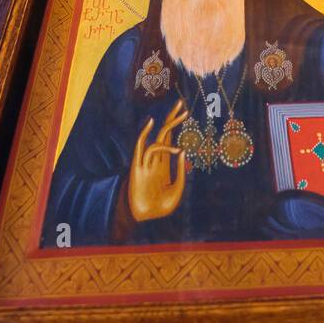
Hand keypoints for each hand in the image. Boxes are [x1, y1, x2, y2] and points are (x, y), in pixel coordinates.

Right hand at [127, 100, 187, 223]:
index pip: (170, 140)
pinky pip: (142, 148)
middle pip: (164, 133)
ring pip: (157, 138)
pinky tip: (152, 125)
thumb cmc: (159, 207)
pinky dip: (146, 135)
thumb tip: (183, 151)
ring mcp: (147, 162)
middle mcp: (157, 159)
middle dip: (172, 118)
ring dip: (169, 126)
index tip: (185, 113)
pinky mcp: (138, 167)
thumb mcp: (176, 191)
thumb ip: (181, 173)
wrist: (144, 218)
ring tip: (182, 115)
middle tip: (182, 103)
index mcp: (165, 165)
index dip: (176, 128)